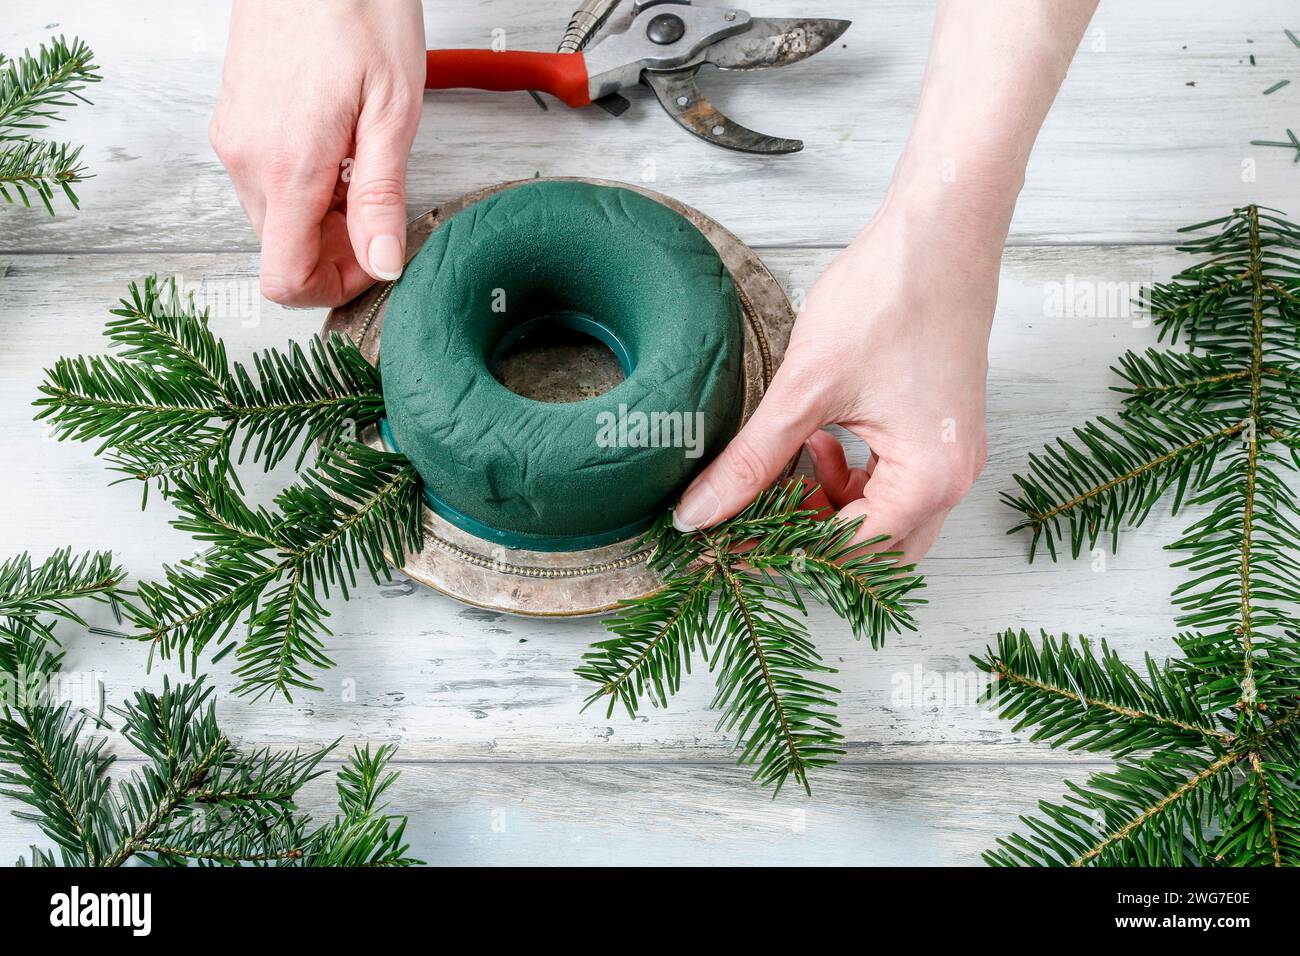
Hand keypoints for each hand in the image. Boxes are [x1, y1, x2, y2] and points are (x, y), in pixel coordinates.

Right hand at [210, 0, 424, 305]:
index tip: (373, 266)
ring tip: (365, 176)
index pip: (285, 277)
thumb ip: (381, 199)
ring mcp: (234, 138)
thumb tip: (382, 264)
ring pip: (276, 218)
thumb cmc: (358, 10)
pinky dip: (306, 187)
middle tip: (381, 220)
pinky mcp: (234, 120)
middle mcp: (247, 158)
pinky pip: (266, 181)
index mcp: (286, 166)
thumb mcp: (392, 112)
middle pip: (282, 252)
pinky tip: (340, 154)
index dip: (334, 289)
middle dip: (335, 253)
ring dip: (322, 220)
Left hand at [672, 184, 1000, 564]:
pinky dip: (851, 476)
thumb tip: (699, 514)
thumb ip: (751, 461)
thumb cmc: (889, 297)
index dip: (785, 551)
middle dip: (814, 536)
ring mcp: (953, 455)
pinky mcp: (941, 430)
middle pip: (875, 549)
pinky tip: (818, 439)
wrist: (940, 229)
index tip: (731, 540)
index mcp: (929, 480)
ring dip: (831, 505)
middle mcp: (953, 479)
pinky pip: (894, 482)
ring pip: (883, 517)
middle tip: (757, 511)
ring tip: (789, 461)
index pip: (851, 553)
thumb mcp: (804, 389)